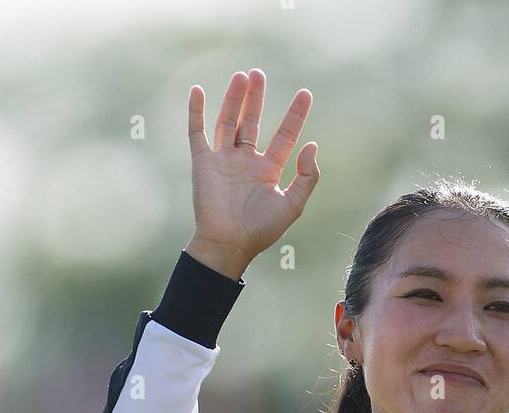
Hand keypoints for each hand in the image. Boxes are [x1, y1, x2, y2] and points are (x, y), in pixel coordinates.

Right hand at [186, 70, 319, 275]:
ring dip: (234, 99)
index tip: (305, 94)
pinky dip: (196, 111)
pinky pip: (198, 132)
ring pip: (229, 121)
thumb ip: (307, 177)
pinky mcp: (203, 162)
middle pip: (252, 122)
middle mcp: (246, 161)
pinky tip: (198, 91)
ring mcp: (224, 160)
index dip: (295, 115)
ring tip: (242, 76)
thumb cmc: (261, 230)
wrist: (228, 243)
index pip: (284, 136)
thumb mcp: (292, 205)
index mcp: (268, 170)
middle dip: (257, 98)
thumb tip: (312, 145)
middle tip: (259, 74)